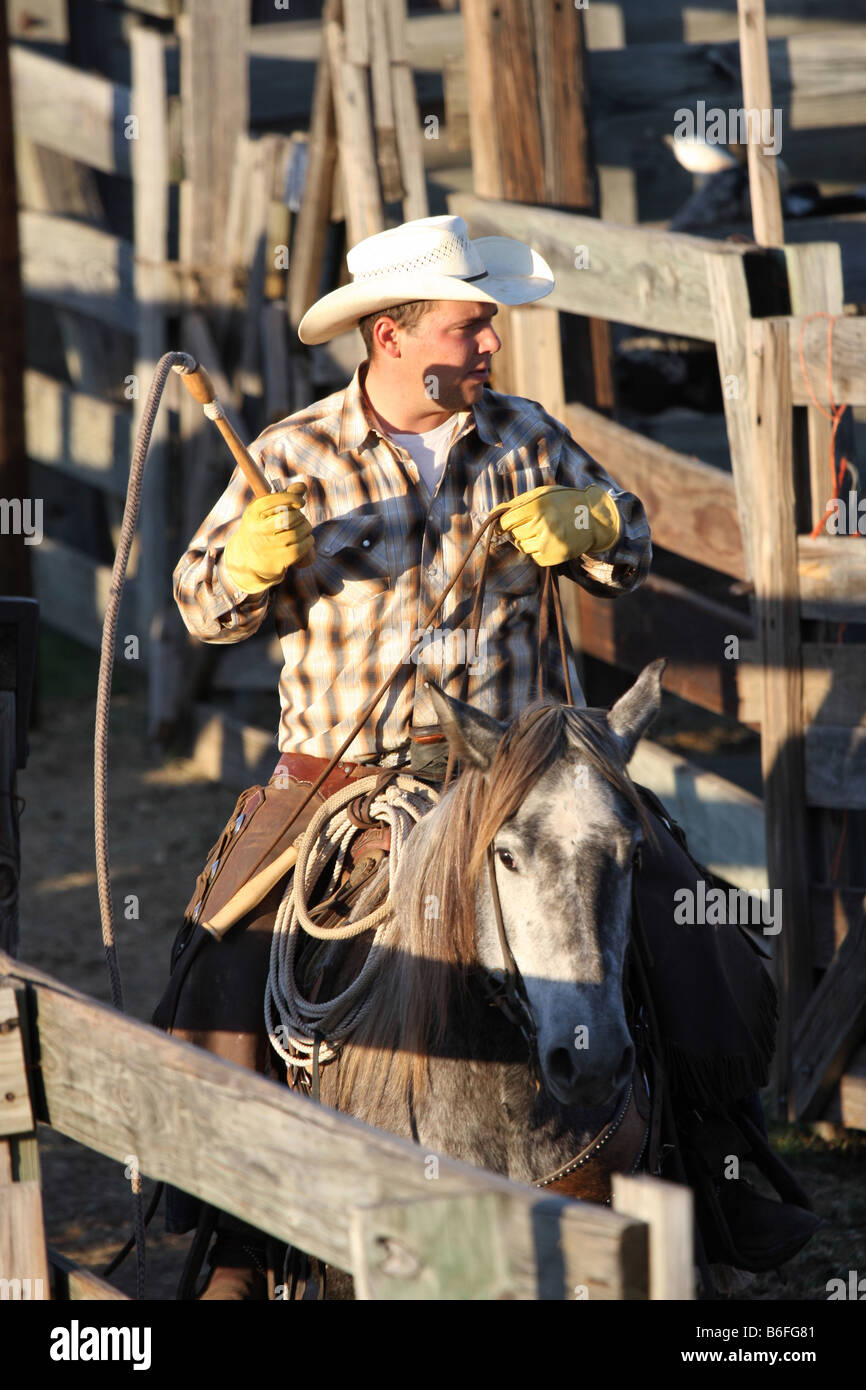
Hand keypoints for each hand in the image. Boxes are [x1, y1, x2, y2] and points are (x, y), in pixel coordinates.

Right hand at [223, 483, 314, 593]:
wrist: (247, 558)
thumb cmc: (261, 528)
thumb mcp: (265, 511)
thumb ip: (284, 497)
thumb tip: (302, 486)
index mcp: (253, 513)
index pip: (272, 500)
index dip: (290, 498)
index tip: (300, 502)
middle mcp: (258, 530)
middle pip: (288, 517)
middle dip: (299, 515)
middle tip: (299, 517)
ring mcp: (268, 547)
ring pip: (298, 532)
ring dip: (306, 527)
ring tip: (303, 527)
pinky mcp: (278, 561)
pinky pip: (302, 547)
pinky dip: (308, 540)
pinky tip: (305, 539)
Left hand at [495, 483, 620, 566]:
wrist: (593, 518)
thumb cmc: (563, 502)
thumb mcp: (542, 494)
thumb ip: (517, 503)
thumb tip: (493, 513)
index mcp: (537, 506)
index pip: (506, 521)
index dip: (501, 523)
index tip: (502, 525)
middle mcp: (541, 525)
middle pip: (513, 534)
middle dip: (518, 529)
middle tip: (533, 523)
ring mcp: (548, 543)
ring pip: (522, 546)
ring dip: (527, 540)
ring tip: (543, 530)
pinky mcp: (553, 557)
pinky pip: (534, 556)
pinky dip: (537, 550)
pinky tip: (550, 540)